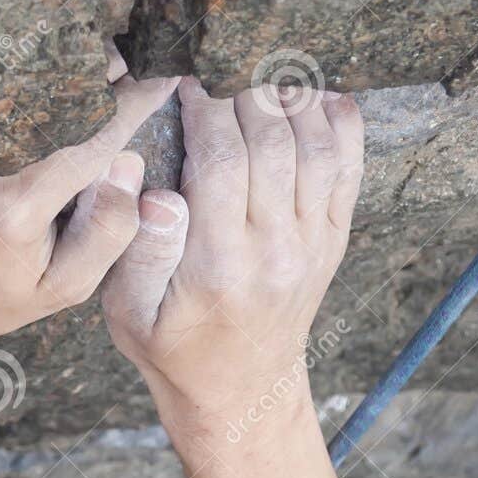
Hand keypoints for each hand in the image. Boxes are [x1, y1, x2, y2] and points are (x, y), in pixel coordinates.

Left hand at [0, 64, 178, 402]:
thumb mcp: (59, 290)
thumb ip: (108, 232)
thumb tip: (127, 164)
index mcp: (17, 206)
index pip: (95, 134)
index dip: (136, 102)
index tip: (164, 79)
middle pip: (51, 91)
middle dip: (96, 70)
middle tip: (119, 67)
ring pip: (6, 78)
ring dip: (48, 67)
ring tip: (78, 68)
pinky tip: (20, 80)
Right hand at [102, 77, 362, 436]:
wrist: (241, 391)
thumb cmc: (173, 346)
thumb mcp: (129, 313)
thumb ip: (140, 250)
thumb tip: (157, 191)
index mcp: (220, 263)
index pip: (223, 159)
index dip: (205, 110)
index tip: (186, 90)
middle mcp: (276, 249)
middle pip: (273, 143)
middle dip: (244, 98)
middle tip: (218, 86)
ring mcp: (312, 243)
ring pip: (316, 149)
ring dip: (290, 104)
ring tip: (258, 89)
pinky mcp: (332, 240)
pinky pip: (348, 171)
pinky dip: (341, 126)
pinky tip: (319, 100)